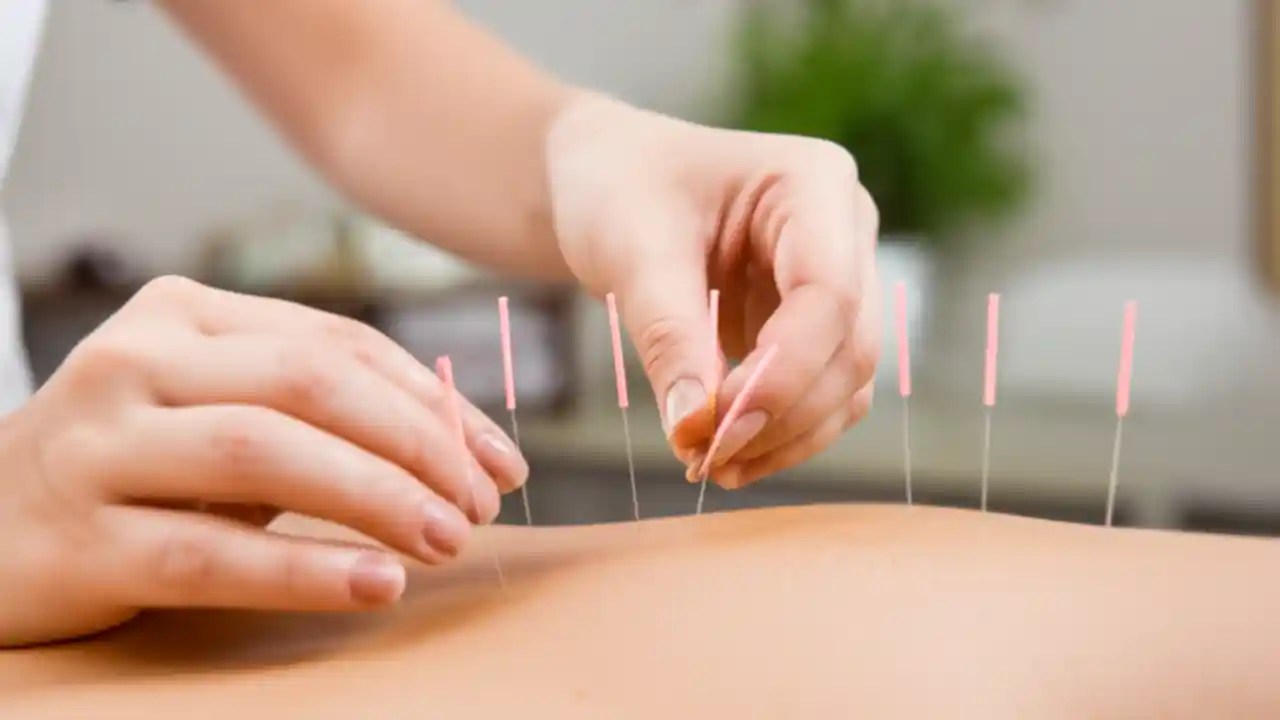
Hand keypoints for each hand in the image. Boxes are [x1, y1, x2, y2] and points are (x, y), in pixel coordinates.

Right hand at [0, 277, 525, 645]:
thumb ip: (323, 413)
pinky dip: (305, 567)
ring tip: (446, 540)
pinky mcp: (78, 538)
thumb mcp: (225, 414)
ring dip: (375, 497)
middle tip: (479, 505)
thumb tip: (465, 448)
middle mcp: (134, 360)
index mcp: (183, 314)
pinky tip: (375, 583)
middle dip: (417, 444)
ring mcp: (98, 445)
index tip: (502, 461)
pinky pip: (210, 553)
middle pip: (309, 384)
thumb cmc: (143, 466)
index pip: (338, 344)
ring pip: (263, 452)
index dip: (436, 403)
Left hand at [548, 95, 880, 489]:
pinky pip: (822, 394)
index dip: (783, 373)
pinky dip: (781, 432)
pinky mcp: (816, 323)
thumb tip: (695, 429)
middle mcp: (845, 227)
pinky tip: (726, 455)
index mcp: (813, 181)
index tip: (716, 428)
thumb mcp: (631, 251)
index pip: (829, 294)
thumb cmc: (619, 188)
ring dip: (787, 436)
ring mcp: (841, 277)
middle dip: (781, 414)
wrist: (607, 179)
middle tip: (704, 457)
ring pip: (847, 382)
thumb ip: (669, 337)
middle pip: (849, 347)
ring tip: (709, 465)